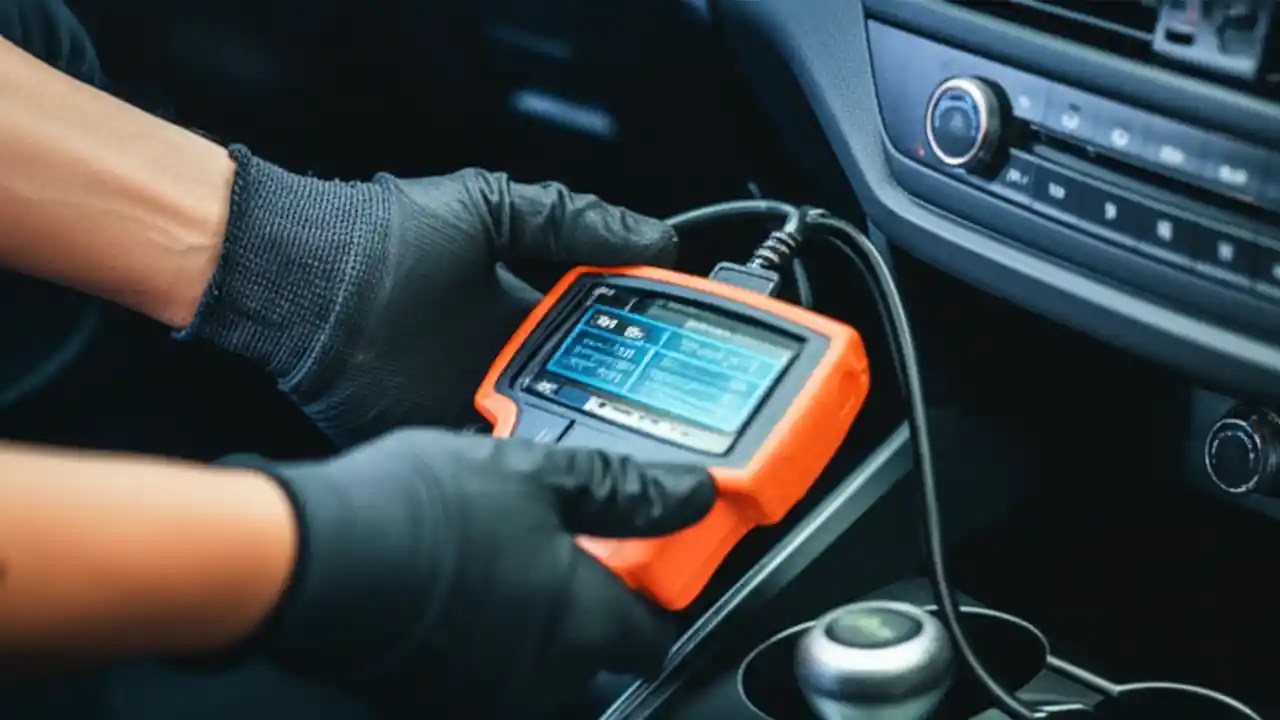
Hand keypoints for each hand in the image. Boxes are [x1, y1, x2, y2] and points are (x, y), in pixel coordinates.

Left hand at [180, 147, 676, 446]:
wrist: (302, 275)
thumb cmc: (383, 232)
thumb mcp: (492, 208)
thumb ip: (573, 220)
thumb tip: (654, 236)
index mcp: (516, 314)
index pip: (592, 345)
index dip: (633, 360)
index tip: (675, 376)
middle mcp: (495, 364)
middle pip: (570, 400)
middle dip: (607, 419)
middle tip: (653, 440)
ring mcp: (461, 404)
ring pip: (529, 439)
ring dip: (561, 450)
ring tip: (608, 472)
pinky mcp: (424, 439)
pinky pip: (476, 467)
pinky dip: (502, 478)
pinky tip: (536, 486)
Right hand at [228, 428, 714, 717]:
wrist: (312, 561)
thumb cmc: (423, 516)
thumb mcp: (536, 475)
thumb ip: (622, 489)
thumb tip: (689, 493)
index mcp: (585, 624)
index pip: (654, 636)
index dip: (654, 597)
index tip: (639, 564)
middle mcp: (544, 677)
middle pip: (594, 658)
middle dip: (584, 610)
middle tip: (556, 552)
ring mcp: (483, 696)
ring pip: (533, 667)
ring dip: (529, 624)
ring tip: (493, 562)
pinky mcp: (426, 699)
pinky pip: (477, 672)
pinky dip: (478, 637)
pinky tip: (449, 588)